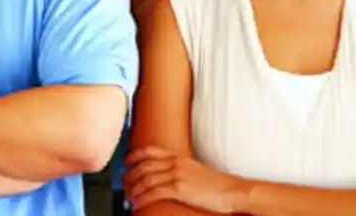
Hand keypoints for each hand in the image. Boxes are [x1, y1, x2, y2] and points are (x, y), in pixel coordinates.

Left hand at [124, 146, 244, 212]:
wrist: (232, 190)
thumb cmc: (217, 184)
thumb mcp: (196, 170)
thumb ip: (181, 169)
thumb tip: (169, 176)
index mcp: (179, 157)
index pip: (150, 151)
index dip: (134, 156)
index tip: (126, 162)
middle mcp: (175, 163)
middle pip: (144, 166)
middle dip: (130, 176)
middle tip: (123, 186)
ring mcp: (177, 175)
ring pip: (146, 179)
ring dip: (134, 190)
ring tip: (129, 199)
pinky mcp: (179, 189)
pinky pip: (154, 192)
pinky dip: (143, 199)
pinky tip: (138, 205)